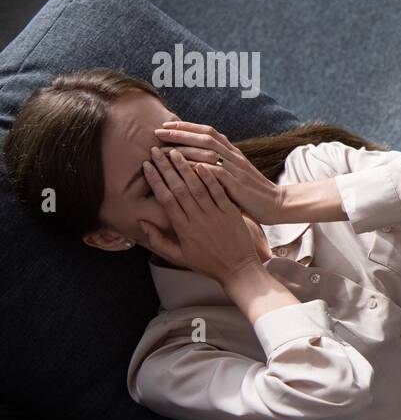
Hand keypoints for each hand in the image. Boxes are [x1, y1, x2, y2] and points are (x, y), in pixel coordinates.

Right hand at [137, 146, 262, 283]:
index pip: (165, 199)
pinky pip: (219, 192)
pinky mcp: (231, 213)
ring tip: (175, 151)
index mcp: (183, 229)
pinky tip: (202, 163)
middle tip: (156, 150)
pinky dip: (210, 178)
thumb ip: (159, 240)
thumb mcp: (179, 257)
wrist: (238, 269)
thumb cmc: (208, 263)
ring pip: (197, 187)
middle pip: (179, 188)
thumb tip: (142, 223)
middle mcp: (197, 220)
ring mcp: (215, 215)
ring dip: (185, 167)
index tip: (147, 165)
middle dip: (166, 168)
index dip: (155, 180)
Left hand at [152, 120, 284, 222]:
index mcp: (233, 153)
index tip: (166, 126)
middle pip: (205, 137)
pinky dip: (198, 167)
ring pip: (207, 151)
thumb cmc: (252, 193)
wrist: (276, 203)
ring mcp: (236, 169)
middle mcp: (234, 156)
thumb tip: (197, 160)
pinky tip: (181, 167)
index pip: (209, 132)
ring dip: (184, 148)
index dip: (187, 126)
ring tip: (163, 150)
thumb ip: (221, 165)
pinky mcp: (237, 183)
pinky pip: (215, 171)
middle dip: (180, 133)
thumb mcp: (237, 174)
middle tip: (158, 132)